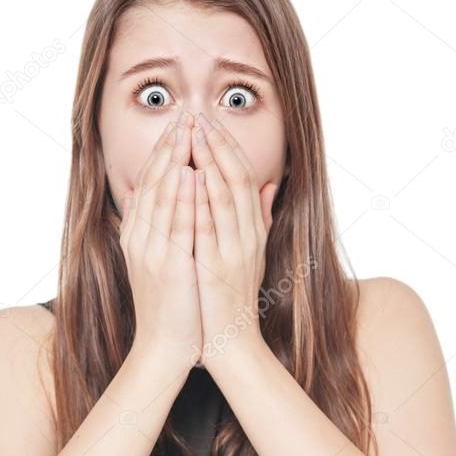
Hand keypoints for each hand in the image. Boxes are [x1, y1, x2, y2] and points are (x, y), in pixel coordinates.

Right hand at [119, 110, 201, 374]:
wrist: (165, 347)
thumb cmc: (172, 306)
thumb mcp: (164, 261)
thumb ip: (167, 229)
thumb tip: (171, 203)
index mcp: (140, 235)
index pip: (150, 183)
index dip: (164, 152)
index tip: (178, 124)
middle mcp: (140, 238)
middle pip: (153, 182)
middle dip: (168, 146)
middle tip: (183, 114)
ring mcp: (151, 251)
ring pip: (161, 196)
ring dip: (173, 160)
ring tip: (186, 130)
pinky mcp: (167, 266)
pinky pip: (174, 225)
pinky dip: (180, 197)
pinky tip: (188, 173)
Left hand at [190, 112, 277, 368]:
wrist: (232, 342)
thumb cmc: (233, 299)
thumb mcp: (250, 254)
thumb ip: (256, 218)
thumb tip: (265, 185)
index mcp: (252, 230)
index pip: (243, 177)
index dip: (227, 146)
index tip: (210, 121)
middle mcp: (247, 235)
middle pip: (236, 177)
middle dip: (217, 143)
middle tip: (199, 114)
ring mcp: (234, 250)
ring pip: (225, 195)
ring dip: (209, 161)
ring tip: (193, 133)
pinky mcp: (217, 267)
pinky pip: (210, 226)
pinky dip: (201, 198)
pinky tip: (190, 176)